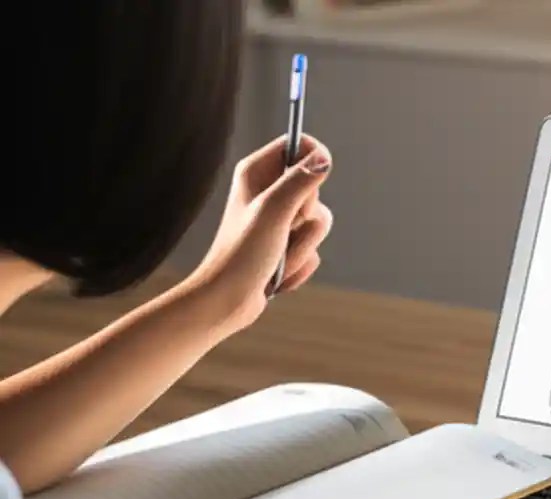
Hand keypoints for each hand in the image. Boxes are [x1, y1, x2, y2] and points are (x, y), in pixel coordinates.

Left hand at [180, 134, 332, 334]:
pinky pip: (314, 248)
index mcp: (257, 173)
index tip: (314, 184)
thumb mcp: (273, 212)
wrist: (225, 300)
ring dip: (303, 247)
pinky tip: (278, 273)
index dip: (314, 160)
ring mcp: (278, 220)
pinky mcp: (286, 244)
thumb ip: (299, 182)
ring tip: (277, 258)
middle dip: (307, 217)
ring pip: (318, 223)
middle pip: (315, 188)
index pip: (299, 145)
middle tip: (283, 229)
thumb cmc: (241, 254)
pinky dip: (300, 264)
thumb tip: (323, 158)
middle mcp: (268, 192)